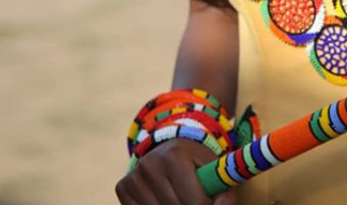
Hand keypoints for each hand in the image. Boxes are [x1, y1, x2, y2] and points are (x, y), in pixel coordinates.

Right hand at [115, 138, 237, 204]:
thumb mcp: (212, 167)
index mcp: (175, 155)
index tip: (210, 199)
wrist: (166, 148)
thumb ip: (223, 187)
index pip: (196, 201)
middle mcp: (150, 164)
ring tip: (180, 196)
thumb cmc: (194, 161)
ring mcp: (134, 177)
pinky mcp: (122, 188)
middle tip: (194, 197)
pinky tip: (162, 199)